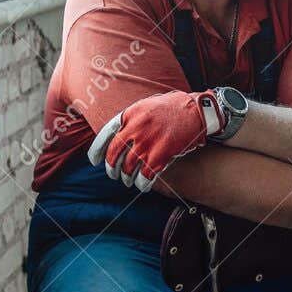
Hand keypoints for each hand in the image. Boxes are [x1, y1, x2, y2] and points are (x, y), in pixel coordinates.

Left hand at [87, 90, 225, 191]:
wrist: (196, 111)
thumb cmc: (172, 108)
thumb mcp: (146, 106)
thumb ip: (131, 120)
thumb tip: (117, 136)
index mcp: (130, 115)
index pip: (106, 136)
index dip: (97, 150)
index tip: (94, 161)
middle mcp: (136, 129)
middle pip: (115, 156)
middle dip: (112, 169)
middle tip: (114, 174)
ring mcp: (148, 143)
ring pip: (128, 168)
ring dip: (127, 178)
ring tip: (129, 181)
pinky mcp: (161, 155)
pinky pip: (145, 175)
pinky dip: (142, 183)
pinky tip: (143, 185)